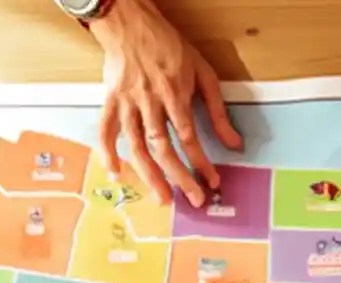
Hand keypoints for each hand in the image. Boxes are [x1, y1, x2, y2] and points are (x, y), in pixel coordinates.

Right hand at [89, 0, 242, 207]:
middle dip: (179, 177)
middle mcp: (150, 102)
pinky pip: (105, 129)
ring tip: (161, 197)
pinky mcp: (110, 100)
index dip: (202, 163)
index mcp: (175, 94)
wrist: (132, 24)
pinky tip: (115, 172)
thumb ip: (217, 110)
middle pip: (163, 147)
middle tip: (191, 199)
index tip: (211, 181)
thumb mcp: (203, 73)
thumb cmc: (170, 47)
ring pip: (136, 144)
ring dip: (149, 174)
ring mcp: (128, 102)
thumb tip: (235, 142)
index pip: (190, 137)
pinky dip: (107, 151)